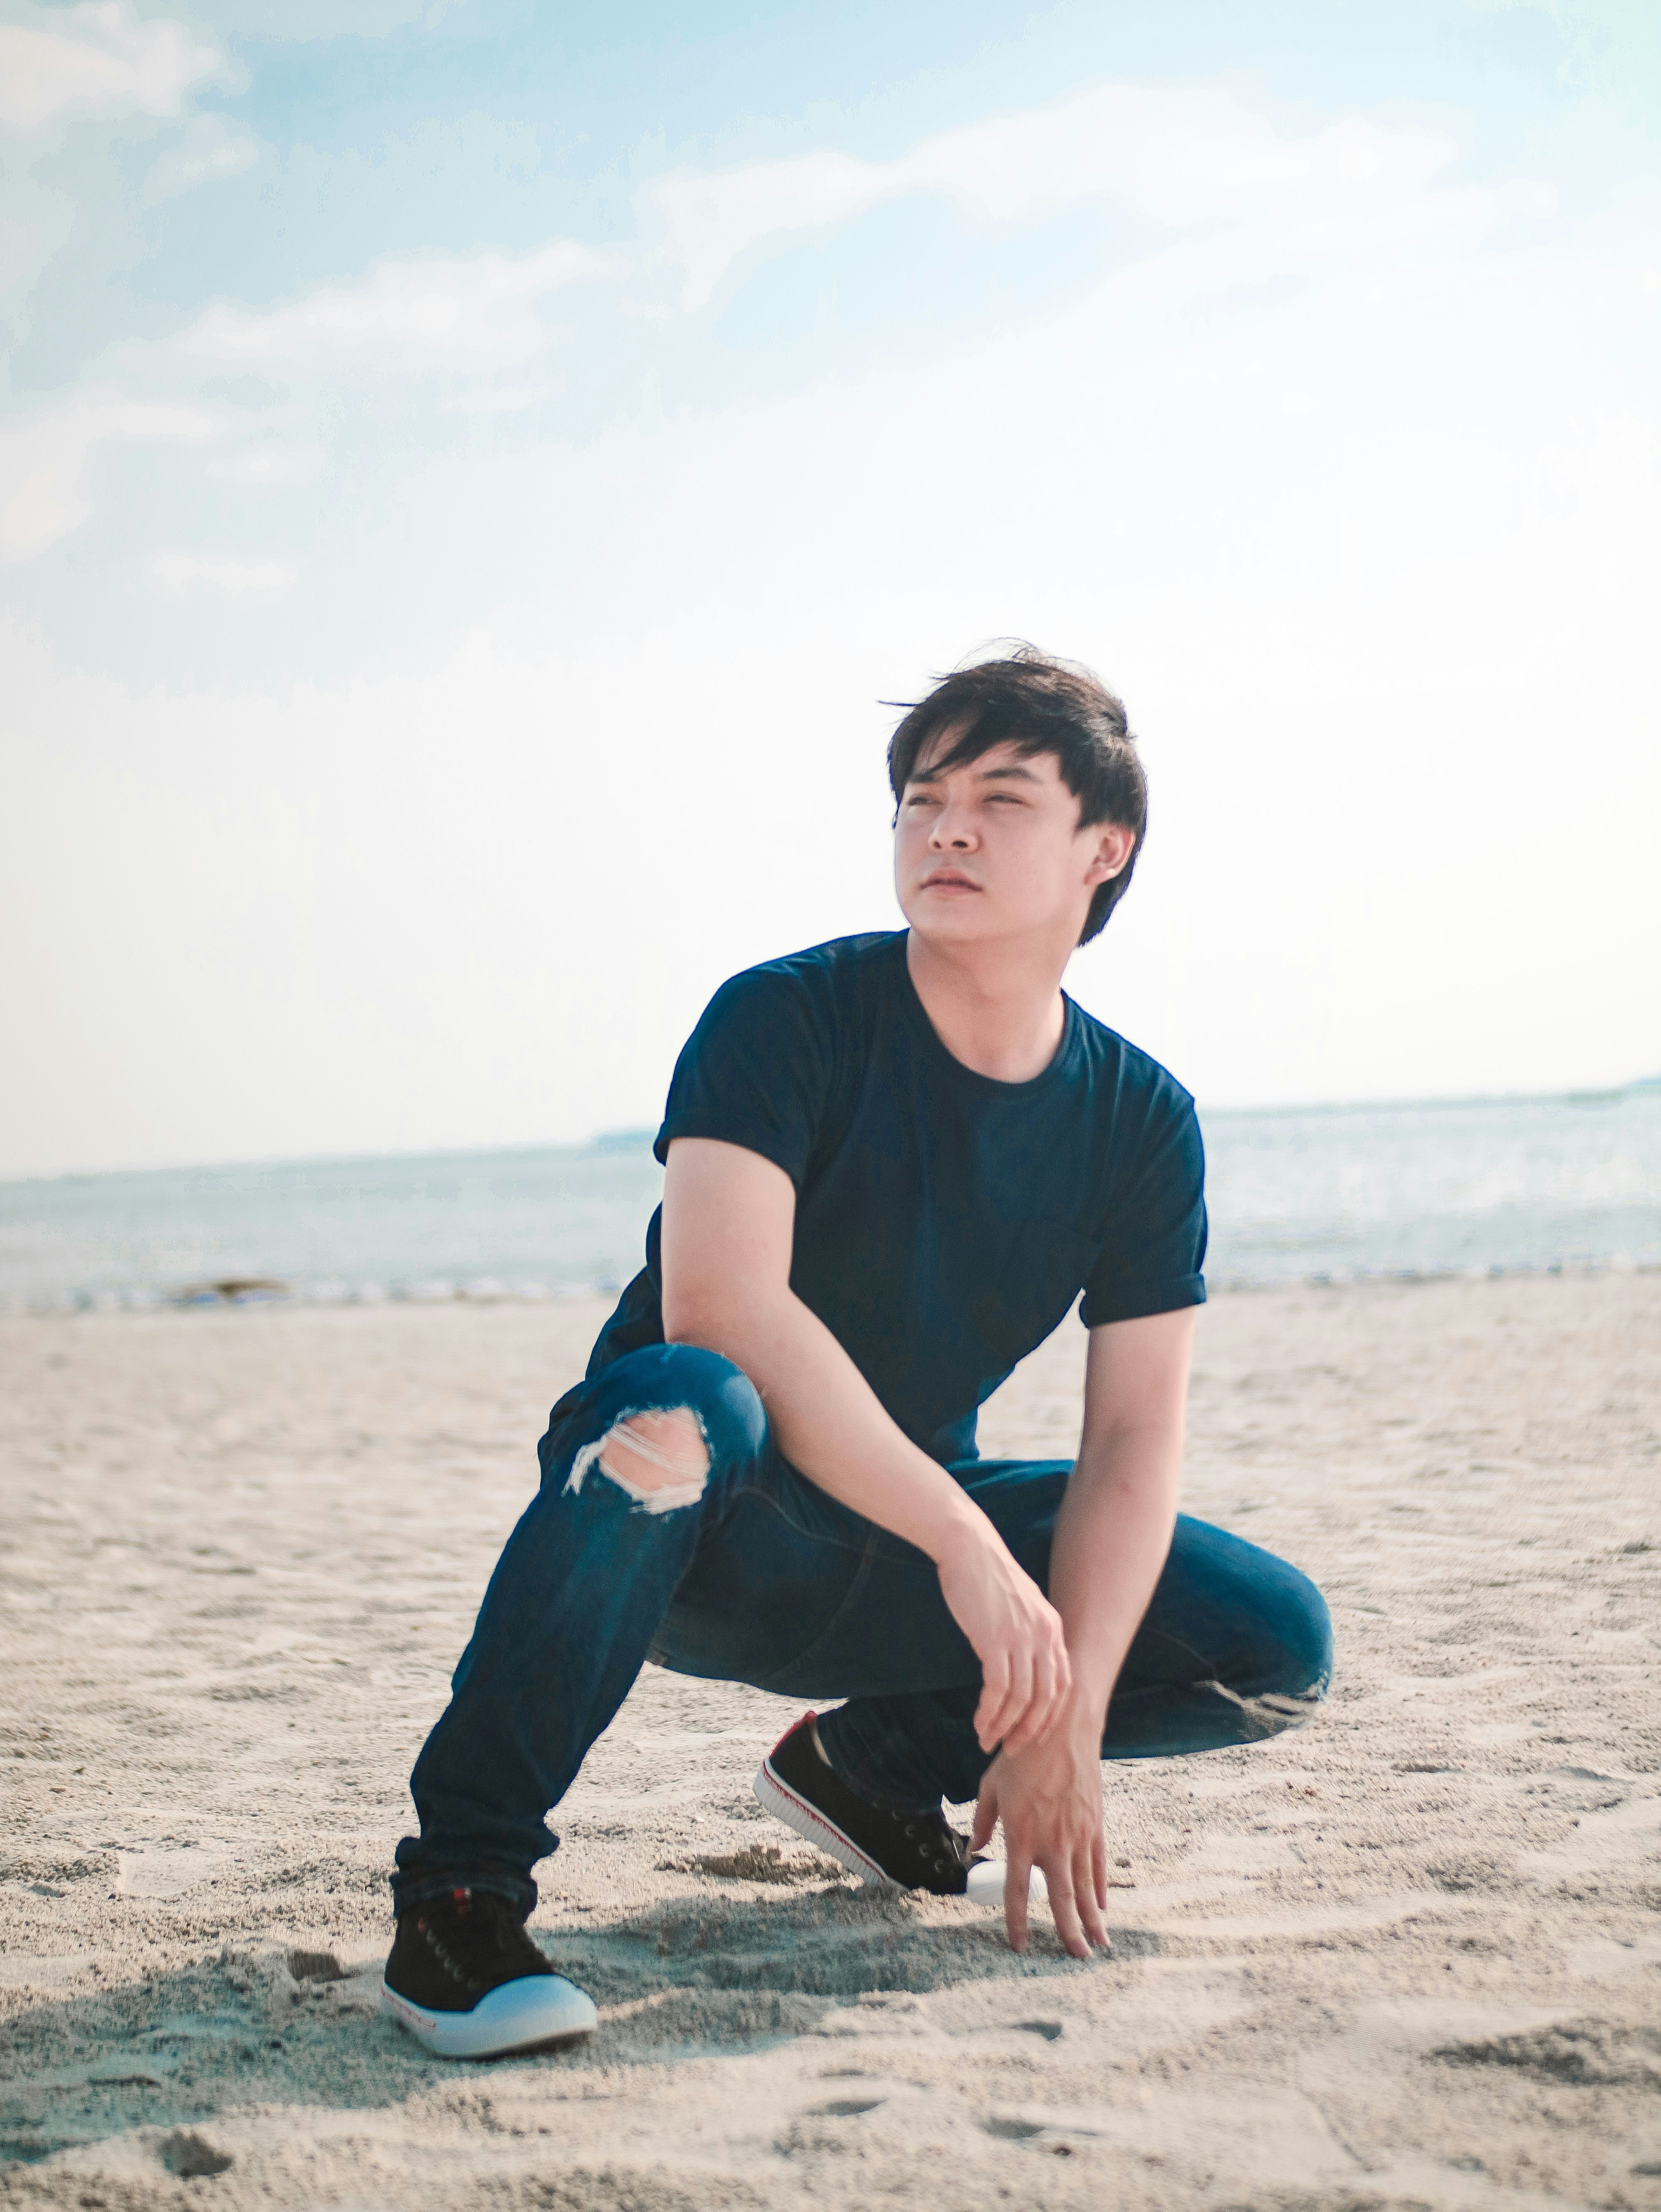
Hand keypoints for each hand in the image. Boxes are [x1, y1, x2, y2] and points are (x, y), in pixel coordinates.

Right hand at [933, 1515, 1070, 1755]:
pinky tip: (978, 1722)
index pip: (1062, 1683)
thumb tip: (1021, 1663)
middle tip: (1012, 1749)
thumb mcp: (1020, 1605)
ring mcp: (1022, 1638)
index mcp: (1053, 1627)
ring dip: (1004, 1726)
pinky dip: (989, 1711)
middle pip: (1047, 1698)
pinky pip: (998, 1689)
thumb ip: (1028, 1633)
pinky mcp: (995, 1640)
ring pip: (1022, 1699)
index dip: (1050, 1715)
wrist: (968, 1546)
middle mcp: (1044, 1635)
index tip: (1032, 1734)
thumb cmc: (987, 1575)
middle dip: (1030, 1730)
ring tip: (986, 1739)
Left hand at [971, 1721, 1109, 1958]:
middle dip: (1068, 1933)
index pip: (1016, 1891)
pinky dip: (1101, 1888)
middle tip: (1076, 1960)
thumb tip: (972, 1850)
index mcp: (1020, 1836)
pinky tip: (1104, 1907)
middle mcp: (1051, 1842)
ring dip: (1092, 1919)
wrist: (1061, 1729)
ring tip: (1099, 1946)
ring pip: (1085, 1888)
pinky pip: (1098, 1864)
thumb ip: (982, 1821)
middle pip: (1060, 1899)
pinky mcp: (1095, 1825)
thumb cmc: (1020, 1755)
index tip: (1019, 1947)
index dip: (1017, 1922)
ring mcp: (1077, 1835)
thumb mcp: (990, 1786)